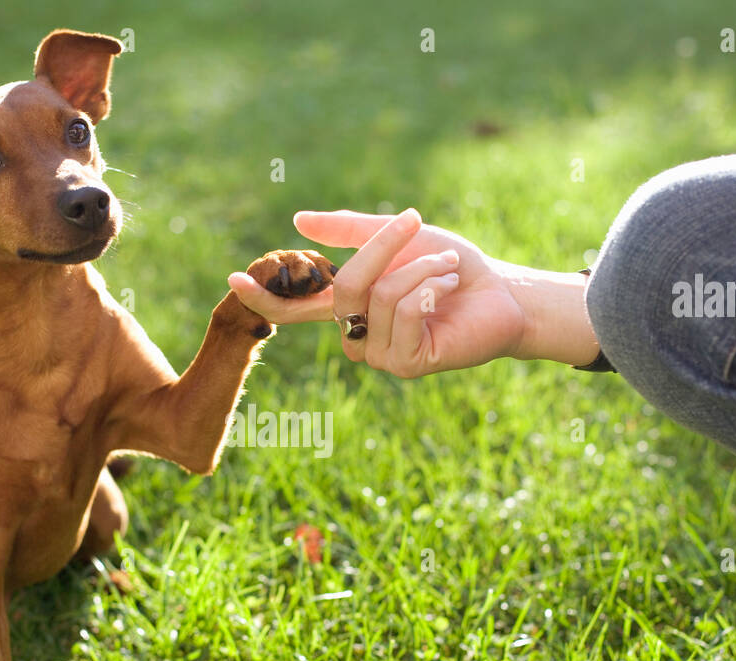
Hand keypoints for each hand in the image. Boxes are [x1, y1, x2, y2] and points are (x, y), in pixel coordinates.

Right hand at [228, 209, 532, 377]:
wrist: (502, 292)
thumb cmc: (451, 265)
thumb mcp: (398, 236)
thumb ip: (350, 231)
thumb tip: (298, 220)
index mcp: (347, 308)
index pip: (294, 308)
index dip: (262, 296)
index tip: (232, 277)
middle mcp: (355, 336)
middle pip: (343, 288)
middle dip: (380, 248)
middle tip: (416, 222)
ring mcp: (378, 355)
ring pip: (375, 298)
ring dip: (418, 268)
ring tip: (448, 264)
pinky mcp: (405, 365)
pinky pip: (400, 314)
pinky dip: (428, 288)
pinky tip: (449, 287)